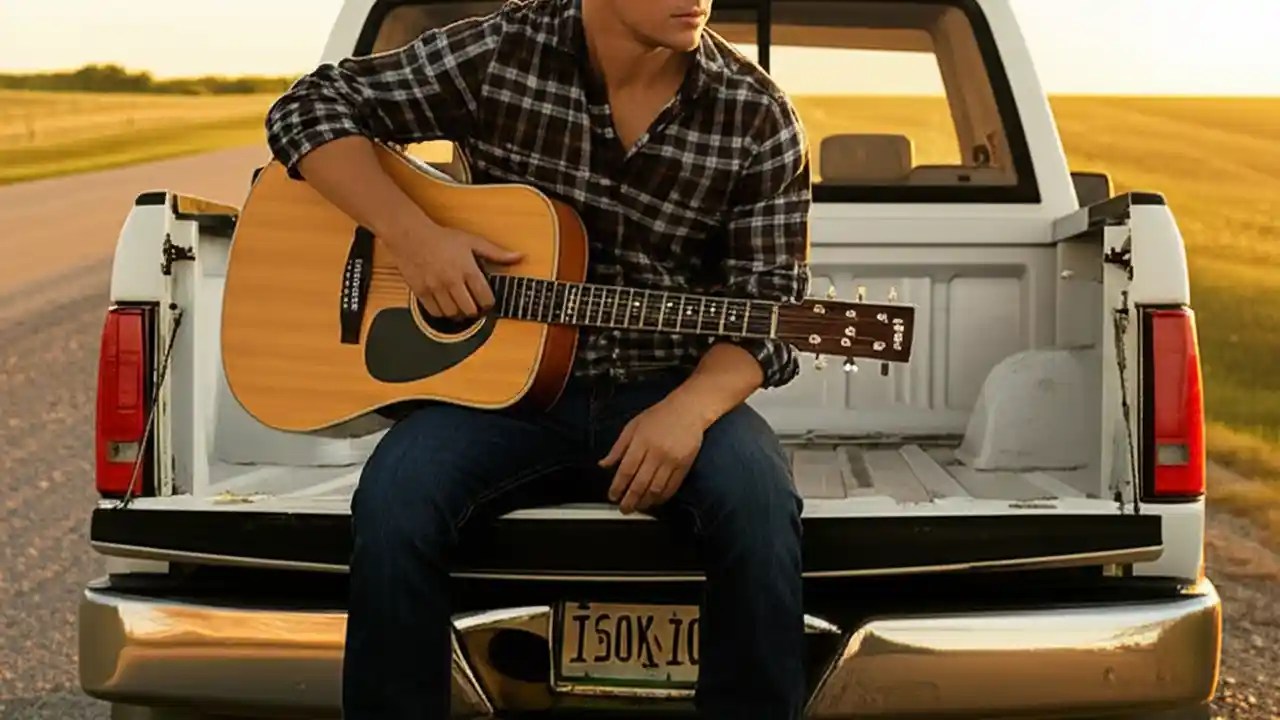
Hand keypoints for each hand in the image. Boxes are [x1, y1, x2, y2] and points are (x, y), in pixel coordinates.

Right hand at [387, 221, 522, 318]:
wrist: (411, 235)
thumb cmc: (442, 238)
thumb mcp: (472, 241)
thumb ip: (496, 253)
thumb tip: (519, 256)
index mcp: (468, 269)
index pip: (485, 298)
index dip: (489, 303)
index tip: (487, 301)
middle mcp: (452, 280)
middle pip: (470, 310)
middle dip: (475, 311)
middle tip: (474, 306)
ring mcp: (435, 287)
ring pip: (452, 314)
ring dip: (459, 313)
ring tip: (460, 306)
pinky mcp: (421, 292)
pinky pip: (435, 312)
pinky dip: (442, 313)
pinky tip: (445, 305)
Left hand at [599, 396, 708, 513]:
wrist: (688, 410)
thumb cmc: (658, 416)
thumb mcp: (632, 426)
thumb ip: (618, 447)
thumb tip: (603, 465)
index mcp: (641, 442)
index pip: (626, 470)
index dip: (617, 487)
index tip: (613, 497)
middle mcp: (656, 453)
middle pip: (640, 483)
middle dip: (630, 500)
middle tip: (623, 509)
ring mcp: (672, 461)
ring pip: (656, 489)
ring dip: (645, 502)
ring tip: (638, 507)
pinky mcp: (685, 466)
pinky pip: (672, 487)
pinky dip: (662, 497)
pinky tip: (654, 501)